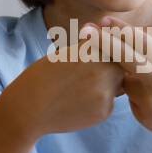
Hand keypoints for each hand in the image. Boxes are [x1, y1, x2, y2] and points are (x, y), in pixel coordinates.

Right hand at [6, 23, 124, 137]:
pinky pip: (109, 103)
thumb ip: (93, 48)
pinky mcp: (105, 110)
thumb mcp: (68, 53)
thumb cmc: (45, 76)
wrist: (30, 107)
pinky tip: (78, 103)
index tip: (91, 59)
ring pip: (118, 85)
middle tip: (85, 76)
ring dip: (107, 86)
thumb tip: (114, 41)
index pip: (116, 45)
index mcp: (93, 48)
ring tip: (79, 89)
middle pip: (121, 65)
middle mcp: (104, 67)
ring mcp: (106, 91)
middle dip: (111, 69)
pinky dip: (98, 103)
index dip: (108, 51)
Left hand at [98, 15, 151, 147]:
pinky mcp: (144, 117)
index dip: (120, 31)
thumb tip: (135, 44)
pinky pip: (132, 99)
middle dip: (103, 43)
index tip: (103, 20)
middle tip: (84, 31)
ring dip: (128, 76)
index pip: (141, 43)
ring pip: (127, 81)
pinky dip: (138, 94)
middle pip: (125, 59)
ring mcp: (150, 103)